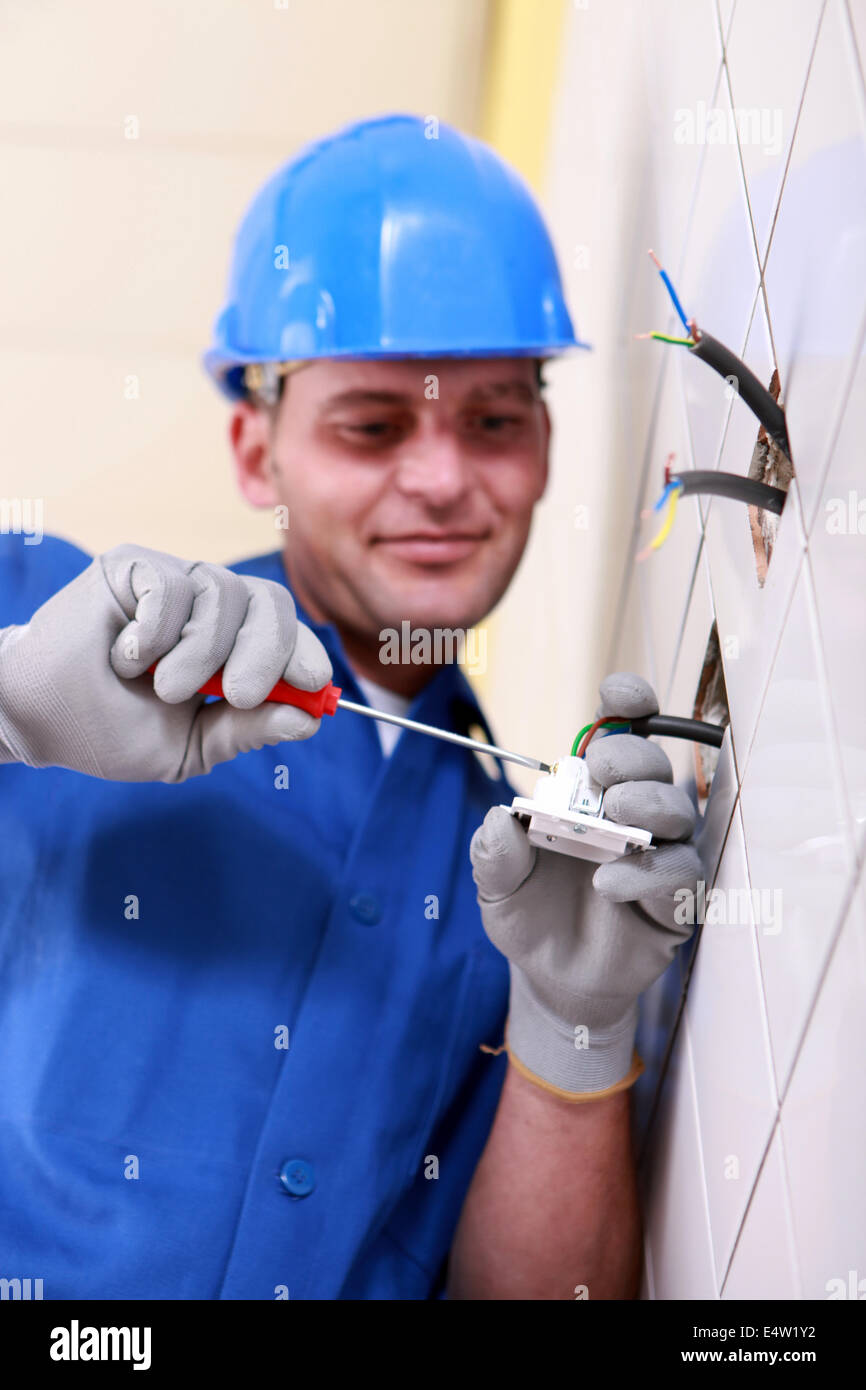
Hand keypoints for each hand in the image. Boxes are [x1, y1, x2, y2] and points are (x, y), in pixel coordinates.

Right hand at [0, 543, 331, 781]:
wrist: (38, 718)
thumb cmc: (112, 730)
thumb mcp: (191, 745)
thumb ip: (247, 730)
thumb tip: (309, 719)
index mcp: (231, 647)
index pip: (284, 631)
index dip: (305, 652)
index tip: (314, 684)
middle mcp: (210, 607)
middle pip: (270, 602)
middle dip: (266, 652)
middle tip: (236, 692)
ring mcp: (175, 581)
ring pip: (225, 593)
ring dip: (199, 653)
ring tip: (162, 687)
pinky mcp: (136, 565)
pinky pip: (175, 586)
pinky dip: (159, 631)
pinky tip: (129, 656)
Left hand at [470, 673, 702, 1099]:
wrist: (550, 978)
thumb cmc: (528, 914)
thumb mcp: (495, 883)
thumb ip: (494, 850)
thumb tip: (504, 817)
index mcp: (590, 789)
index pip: (622, 730)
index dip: (628, 703)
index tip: (619, 697)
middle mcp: (631, 811)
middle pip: (653, 763)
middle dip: (632, 758)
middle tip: (603, 777)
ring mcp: (660, 851)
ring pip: (678, 810)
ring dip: (649, 806)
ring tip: (615, 820)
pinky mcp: (677, 896)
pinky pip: (681, 871)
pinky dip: (647, 871)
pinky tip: (609, 881)